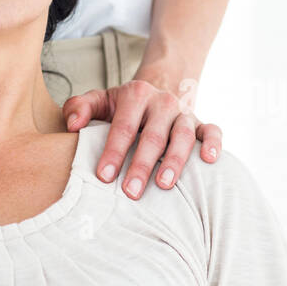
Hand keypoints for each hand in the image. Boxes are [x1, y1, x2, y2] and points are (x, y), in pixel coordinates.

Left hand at [62, 79, 221, 198]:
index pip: (123, 126)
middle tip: (130, 192)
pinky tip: (209, 160)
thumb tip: (72, 125)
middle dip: (142, 165)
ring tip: (164, 185)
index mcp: (135, 95)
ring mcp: (183, 113)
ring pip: (183, 136)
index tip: (104, 176)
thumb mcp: (100, 100)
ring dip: (175, 161)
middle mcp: (162, 102)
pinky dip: (214, 144)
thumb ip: (80, 107)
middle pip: (153, 136)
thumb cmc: (123, 107)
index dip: (114, 151)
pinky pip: (212, 131)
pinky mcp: (200, 122)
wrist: (156, 92)